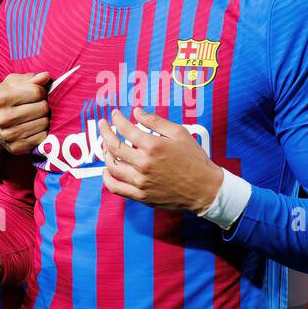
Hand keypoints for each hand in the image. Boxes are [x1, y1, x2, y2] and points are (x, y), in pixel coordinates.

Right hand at [0, 72, 49, 153]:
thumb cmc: (4, 101)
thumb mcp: (11, 84)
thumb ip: (30, 78)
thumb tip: (45, 77)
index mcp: (1, 98)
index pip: (36, 92)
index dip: (40, 91)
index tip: (36, 94)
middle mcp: (3, 117)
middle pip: (42, 107)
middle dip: (42, 105)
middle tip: (36, 106)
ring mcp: (10, 134)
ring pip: (44, 123)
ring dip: (43, 118)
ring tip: (34, 117)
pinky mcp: (17, 147)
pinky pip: (42, 137)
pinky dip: (41, 131)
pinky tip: (33, 127)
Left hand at [97, 107, 222, 211]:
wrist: (205, 189)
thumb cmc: (194, 159)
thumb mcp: (179, 133)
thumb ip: (156, 121)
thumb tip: (136, 112)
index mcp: (153, 146)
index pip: (125, 129)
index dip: (117, 119)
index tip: (115, 115)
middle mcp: (144, 164)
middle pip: (113, 146)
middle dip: (105, 132)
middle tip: (103, 125)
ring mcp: (141, 182)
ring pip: (112, 166)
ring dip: (106, 153)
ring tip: (107, 146)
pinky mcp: (141, 196)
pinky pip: (116, 188)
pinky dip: (107, 178)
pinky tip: (107, 170)